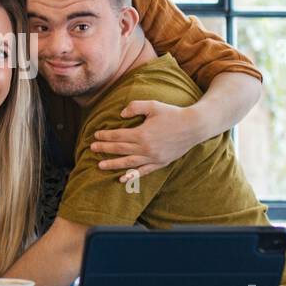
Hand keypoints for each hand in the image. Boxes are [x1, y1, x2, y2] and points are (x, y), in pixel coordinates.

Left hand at [90, 100, 217, 182]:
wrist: (194, 126)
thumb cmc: (172, 114)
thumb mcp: (153, 105)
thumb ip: (135, 107)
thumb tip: (121, 114)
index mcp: (142, 133)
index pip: (118, 136)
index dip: (105, 136)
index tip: (96, 135)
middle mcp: (145, 148)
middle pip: (120, 150)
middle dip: (104, 149)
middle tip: (92, 148)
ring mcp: (153, 158)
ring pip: (128, 163)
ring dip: (113, 164)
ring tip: (100, 166)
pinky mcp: (160, 163)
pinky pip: (143, 172)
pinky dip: (132, 176)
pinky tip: (122, 179)